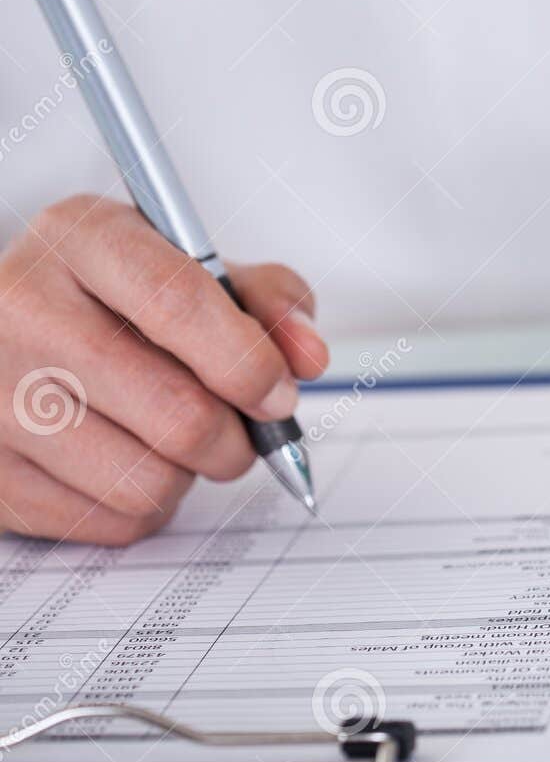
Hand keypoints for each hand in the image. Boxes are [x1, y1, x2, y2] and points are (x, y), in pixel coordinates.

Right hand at [0, 195, 328, 545]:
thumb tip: (308, 357)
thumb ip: (267, 301)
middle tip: (241, 429)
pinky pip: (107, 522)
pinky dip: (143, 506)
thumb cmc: (118, 300)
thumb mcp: (193, 268)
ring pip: (146, 481)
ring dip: (189, 476)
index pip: (180, 303)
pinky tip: (128, 461)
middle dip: (236, 438)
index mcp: (82, 238)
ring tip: (175, 439)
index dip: (248, 362)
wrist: (13, 330)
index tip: (279, 395)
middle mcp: (20, 308)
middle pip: (177, 413)